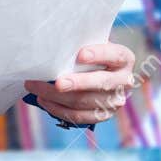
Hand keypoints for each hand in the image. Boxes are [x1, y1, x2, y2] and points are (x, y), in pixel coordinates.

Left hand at [23, 41, 137, 123]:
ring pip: (86, 102)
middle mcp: (124, 80)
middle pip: (102, 83)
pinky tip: (43, 100)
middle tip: (58, 83)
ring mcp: (116, 100)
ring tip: (37, 88)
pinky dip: (59, 109)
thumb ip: (78, 43)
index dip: (99, 55)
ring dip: (58, 97)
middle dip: (78, 83)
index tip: (80, 55)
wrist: (94, 72)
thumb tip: (53, 44)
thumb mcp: (87, 44)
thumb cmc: (86, 54)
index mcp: (124, 59)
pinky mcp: (103, 115)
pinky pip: (80, 116)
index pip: (116, 55)